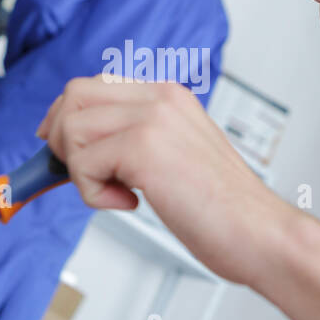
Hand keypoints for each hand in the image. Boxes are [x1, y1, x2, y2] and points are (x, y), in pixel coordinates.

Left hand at [35, 77, 283, 286]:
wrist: (260, 233)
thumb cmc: (222, 209)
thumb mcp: (172, 157)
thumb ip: (132, 141)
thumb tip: (74, 148)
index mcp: (168, 95)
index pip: (92, 86)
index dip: (66, 118)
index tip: (59, 149)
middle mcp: (160, 97)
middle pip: (73, 96)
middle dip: (61, 140)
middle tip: (82, 176)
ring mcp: (152, 118)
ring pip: (71, 129)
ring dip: (79, 171)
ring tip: (117, 193)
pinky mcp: (143, 147)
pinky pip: (82, 164)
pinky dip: (92, 193)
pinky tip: (128, 203)